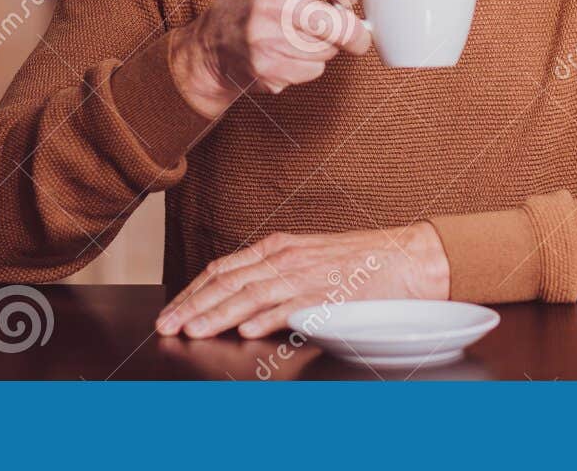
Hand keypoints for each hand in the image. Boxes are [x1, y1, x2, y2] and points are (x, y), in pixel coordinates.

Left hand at [155, 222, 450, 339]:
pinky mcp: (328, 294)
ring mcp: (306, 275)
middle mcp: (287, 257)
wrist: (409, 258)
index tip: (172, 310)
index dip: (193, 291)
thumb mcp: (310, 257)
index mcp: (280, 246)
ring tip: (192, 330)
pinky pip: (290, 307)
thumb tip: (242, 300)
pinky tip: (245, 329)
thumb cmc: (363, 261)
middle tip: (167, 325)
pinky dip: (265, 318)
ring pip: (250, 295)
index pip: (223, 268)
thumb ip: (276, 274)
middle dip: (193, 305)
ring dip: (217, 314)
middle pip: (228, 282)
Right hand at [171, 0, 371, 119]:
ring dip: (328, 46)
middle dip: (355, 32)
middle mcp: (273, 3)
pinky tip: (290, 53)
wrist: (211, 44)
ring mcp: (269, 39)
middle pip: (346, 25)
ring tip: (304, 37)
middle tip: (351, 31)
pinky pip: (314, 70)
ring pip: (331, 50)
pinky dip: (310, 64)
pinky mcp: (269, 70)